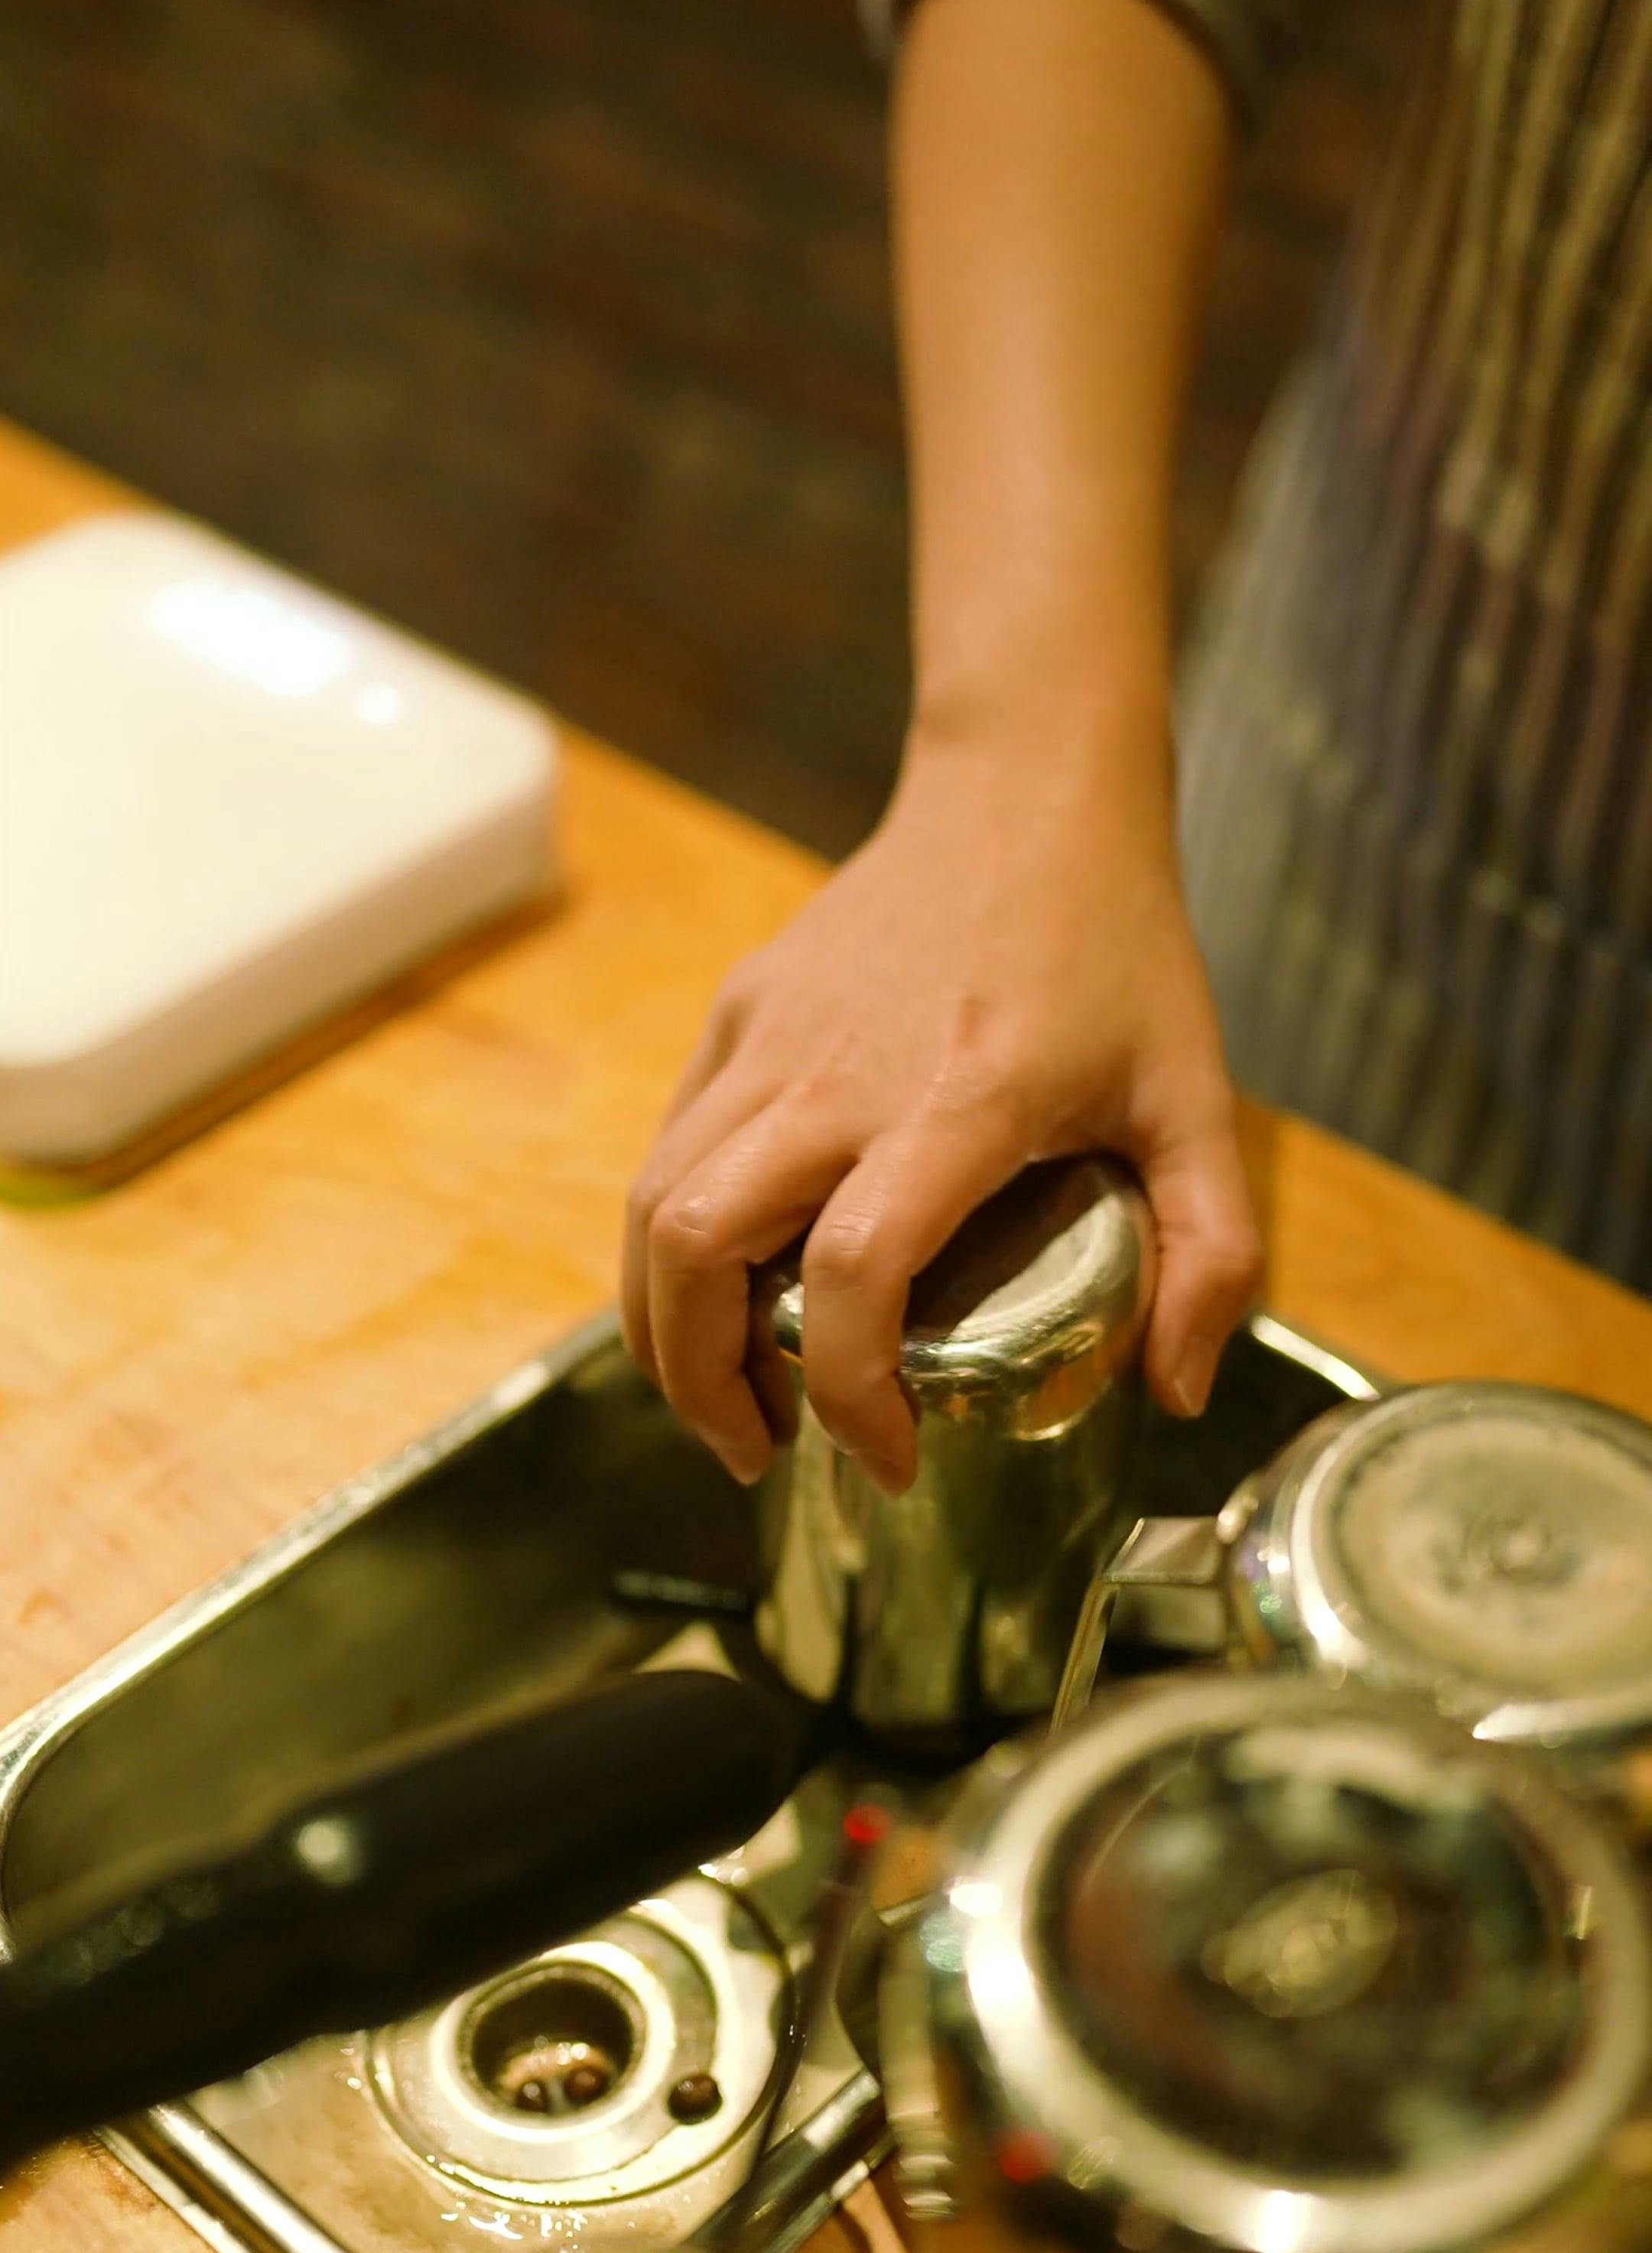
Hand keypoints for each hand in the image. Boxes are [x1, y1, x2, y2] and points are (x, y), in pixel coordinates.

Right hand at [622, 707, 1260, 1495]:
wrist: (1024, 793)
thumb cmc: (1115, 952)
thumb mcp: (1198, 1100)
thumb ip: (1213, 1252)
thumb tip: (1175, 1391)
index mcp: (961, 1102)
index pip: (852, 1274)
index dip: (848, 1395)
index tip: (885, 1459)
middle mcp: (840, 1073)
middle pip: (697, 1247)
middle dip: (700, 1382)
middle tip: (757, 1451)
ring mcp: (770, 1038)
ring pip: (654, 1206)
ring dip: (661, 1326)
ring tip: (720, 1396)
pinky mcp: (736, 1013)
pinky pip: (668, 1150)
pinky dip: (669, 1245)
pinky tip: (723, 1292)